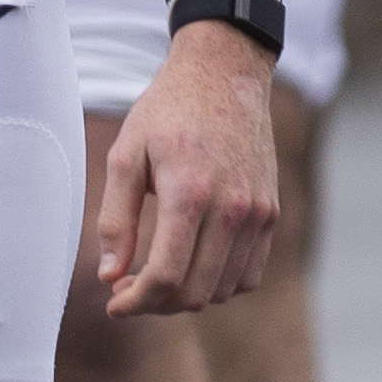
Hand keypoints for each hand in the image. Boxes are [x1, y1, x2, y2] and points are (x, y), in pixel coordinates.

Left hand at [98, 23, 278, 315]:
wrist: (223, 76)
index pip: (167, 275)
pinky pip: (249, 273)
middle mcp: (232, 209)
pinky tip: (191, 265)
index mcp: (189, 193)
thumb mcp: (126, 155)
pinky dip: (219, 283)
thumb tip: (110, 276)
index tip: (114, 305)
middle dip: (156, 304)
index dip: (137, 302)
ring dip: (187, 296)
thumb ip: (116, 219)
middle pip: (197, 292)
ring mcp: (258, 214)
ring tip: (155, 278)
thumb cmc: (166, 112)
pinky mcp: (271, 214)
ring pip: (224, 289)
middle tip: (128, 290)